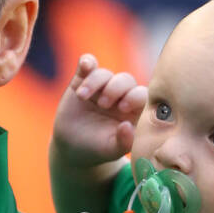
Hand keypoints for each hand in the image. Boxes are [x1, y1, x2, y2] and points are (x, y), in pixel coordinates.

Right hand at [51, 53, 146, 167]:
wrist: (72, 147)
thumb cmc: (98, 149)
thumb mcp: (111, 150)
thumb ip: (123, 142)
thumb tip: (127, 126)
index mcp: (133, 110)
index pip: (141, 95)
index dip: (134, 97)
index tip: (122, 108)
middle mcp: (119, 95)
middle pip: (125, 80)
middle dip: (115, 88)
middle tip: (103, 104)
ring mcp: (101, 87)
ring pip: (105, 73)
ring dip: (95, 81)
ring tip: (83, 97)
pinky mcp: (82, 81)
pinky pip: (87, 65)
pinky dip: (86, 62)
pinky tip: (84, 65)